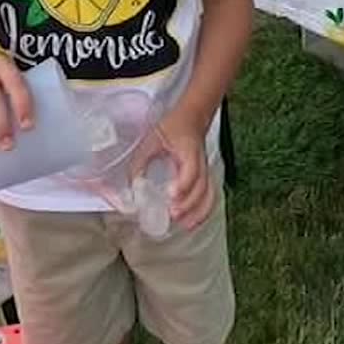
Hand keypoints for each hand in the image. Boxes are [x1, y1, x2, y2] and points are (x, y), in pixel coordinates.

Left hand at [134, 109, 215, 229]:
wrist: (191, 118)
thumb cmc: (172, 128)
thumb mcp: (151, 140)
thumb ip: (141, 161)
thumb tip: (133, 185)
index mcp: (189, 151)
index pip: (191, 170)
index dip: (183, 184)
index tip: (171, 194)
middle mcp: (201, 163)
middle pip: (201, 187)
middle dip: (188, 204)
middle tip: (173, 214)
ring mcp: (205, 171)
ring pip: (209, 194)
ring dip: (199, 211)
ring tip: (185, 225)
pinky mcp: (205, 177)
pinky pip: (210, 196)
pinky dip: (204, 211)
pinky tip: (193, 222)